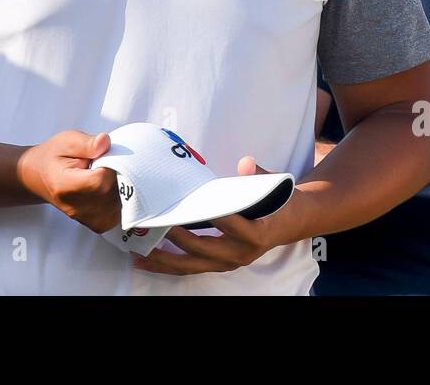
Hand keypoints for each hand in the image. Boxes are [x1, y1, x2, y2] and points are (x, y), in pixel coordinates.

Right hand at [18, 129, 119, 232]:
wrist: (39, 176)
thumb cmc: (54, 156)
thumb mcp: (67, 141)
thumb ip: (87, 143)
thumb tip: (105, 142)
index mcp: (65, 185)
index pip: (100, 181)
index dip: (110, 165)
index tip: (105, 156)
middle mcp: (75, 207)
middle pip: (111, 195)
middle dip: (118, 176)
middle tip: (106, 163)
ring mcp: (85, 218)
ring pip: (118, 206)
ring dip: (120, 188)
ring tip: (107, 174)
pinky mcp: (94, 224)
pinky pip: (117, 215)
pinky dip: (119, 201)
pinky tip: (110, 187)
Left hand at [132, 156, 305, 275]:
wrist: (290, 222)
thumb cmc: (279, 200)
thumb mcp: (274, 184)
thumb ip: (258, 174)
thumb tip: (245, 162)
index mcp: (256, 233)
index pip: (229, 224)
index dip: (208, 216)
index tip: (186, 206)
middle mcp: (241, 253)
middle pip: (203, 249)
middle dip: (175, 237)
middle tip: (154, 222)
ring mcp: (229, 262)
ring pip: (192, 265)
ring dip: (164, 260)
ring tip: (138, 252)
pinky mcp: (219, 265)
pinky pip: (190, 267)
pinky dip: (168, 265)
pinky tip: (147, 260)